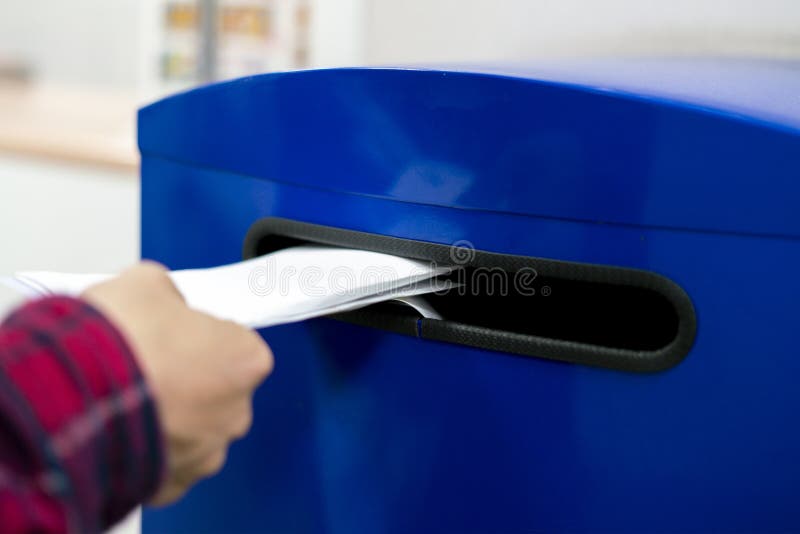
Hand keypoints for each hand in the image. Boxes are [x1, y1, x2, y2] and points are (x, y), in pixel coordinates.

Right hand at [82, 262, 273, 503]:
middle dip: (189, 382)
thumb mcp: (145, 283)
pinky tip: (123, 430)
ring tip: (128, 399)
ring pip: (195, 431)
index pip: (235, 343)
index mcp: (246, 358)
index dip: (200, 337)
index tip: (174, 336)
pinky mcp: (171, 483)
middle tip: (149, 367)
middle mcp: (236, 410)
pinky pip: (167, 466)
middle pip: (219, 391)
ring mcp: (205, 451)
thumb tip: (162, 299)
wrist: (69, 396)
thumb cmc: (117, 343)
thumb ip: (168, 294)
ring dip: (170, 419)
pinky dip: (148, 453)